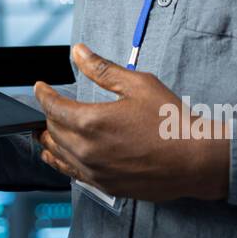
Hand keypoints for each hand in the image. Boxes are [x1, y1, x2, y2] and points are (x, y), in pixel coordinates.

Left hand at [33, 43, 229, 202]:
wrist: (196, 159)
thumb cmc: (170, 121)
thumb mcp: (137, 84)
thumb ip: (102, 68)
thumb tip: (79, 52)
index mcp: (91, 122)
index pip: (53, 107)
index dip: (43, 94)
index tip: (40, 87)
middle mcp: (87, 150)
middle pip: (52, 130)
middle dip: (47, 115)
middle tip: (48, 105)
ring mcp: (95, 171)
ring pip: (58, 154)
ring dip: (49, 139)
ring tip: (44, 130)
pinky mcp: (105, 185)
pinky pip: (72, 174)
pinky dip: (60, 161)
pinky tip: (58, 157)